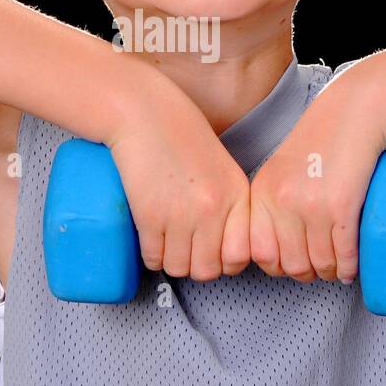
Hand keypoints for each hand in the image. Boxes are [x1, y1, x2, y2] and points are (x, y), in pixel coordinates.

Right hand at [106, 77, 251, 282]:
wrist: (145, 115)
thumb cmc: (182, 137)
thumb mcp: (222, 169)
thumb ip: (231, 206)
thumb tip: (226, 249)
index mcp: (236, 196)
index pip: (239, 256)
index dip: (224, 261)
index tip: (213, 250)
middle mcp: (214, 210)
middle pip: (209, 270)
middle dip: (196, 264)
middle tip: (187, 247)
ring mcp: (182, 216)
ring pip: (179, 268)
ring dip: (172, 261)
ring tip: (168, 242)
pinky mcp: (150, 217)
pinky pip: (154, 258)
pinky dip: (152, 255)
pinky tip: (152, 238)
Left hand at [248, 73, 385, 283]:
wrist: (356, 110)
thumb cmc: (323, 139)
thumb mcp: (283, 169)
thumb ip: (274, 203)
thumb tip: (281, 249)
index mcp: (263, 193)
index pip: (259, 252)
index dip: (279, 266)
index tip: (295, 262)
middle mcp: (282, 201)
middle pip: (290, 264)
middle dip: (309, 273)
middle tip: (323, 266)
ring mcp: (311, 205)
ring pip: (319, 263)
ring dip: (332, 272)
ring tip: (340, 265)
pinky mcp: (342, 206)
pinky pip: (344, 254)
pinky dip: (351, 266)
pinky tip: (354, 265)